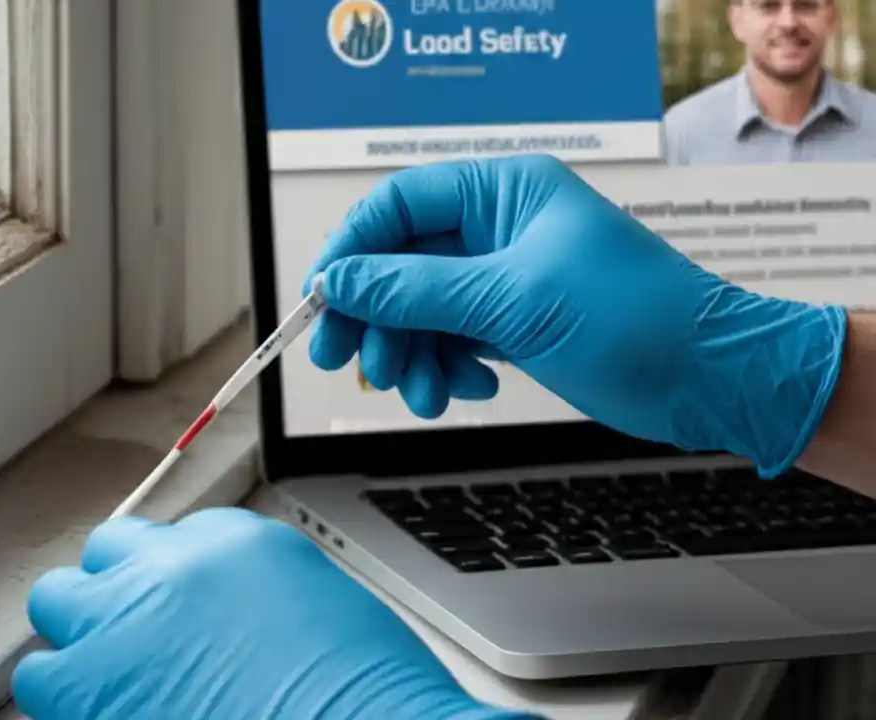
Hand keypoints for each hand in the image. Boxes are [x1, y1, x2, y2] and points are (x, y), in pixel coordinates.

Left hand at [11, 508, 535, 719]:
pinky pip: (39, 682)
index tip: (171, 616)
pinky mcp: (90, 689)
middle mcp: (173, 570)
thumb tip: (212, 621)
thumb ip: (244, 598)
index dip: (167, 585)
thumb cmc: (361, 702)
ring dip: (77, 636)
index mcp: (235, 543)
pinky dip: (61, 701)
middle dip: (114, 592)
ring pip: (55, 600)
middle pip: (106, 553)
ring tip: (104, 684)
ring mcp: (126, 624)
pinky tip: (103, 717)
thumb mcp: (317, 612)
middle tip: (133, 643)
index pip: (168, 540)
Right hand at [305, 154, 845, 476]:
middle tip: (349, 361)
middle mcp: (501, 226)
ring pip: (421, 308)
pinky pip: (450, 336)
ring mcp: (506, 275)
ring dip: (410, 353)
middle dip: (374, 315)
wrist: (712, 380)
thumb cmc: (640, 320)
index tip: (321, 299)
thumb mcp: (513, 301)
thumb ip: (415, 291)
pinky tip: (464, 387)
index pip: (398, 204)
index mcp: (505, 192)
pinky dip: (444, 366)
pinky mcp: (515, 319)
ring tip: (421, 393)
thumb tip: (339, 281)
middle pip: (400, 261)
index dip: (351, 250)